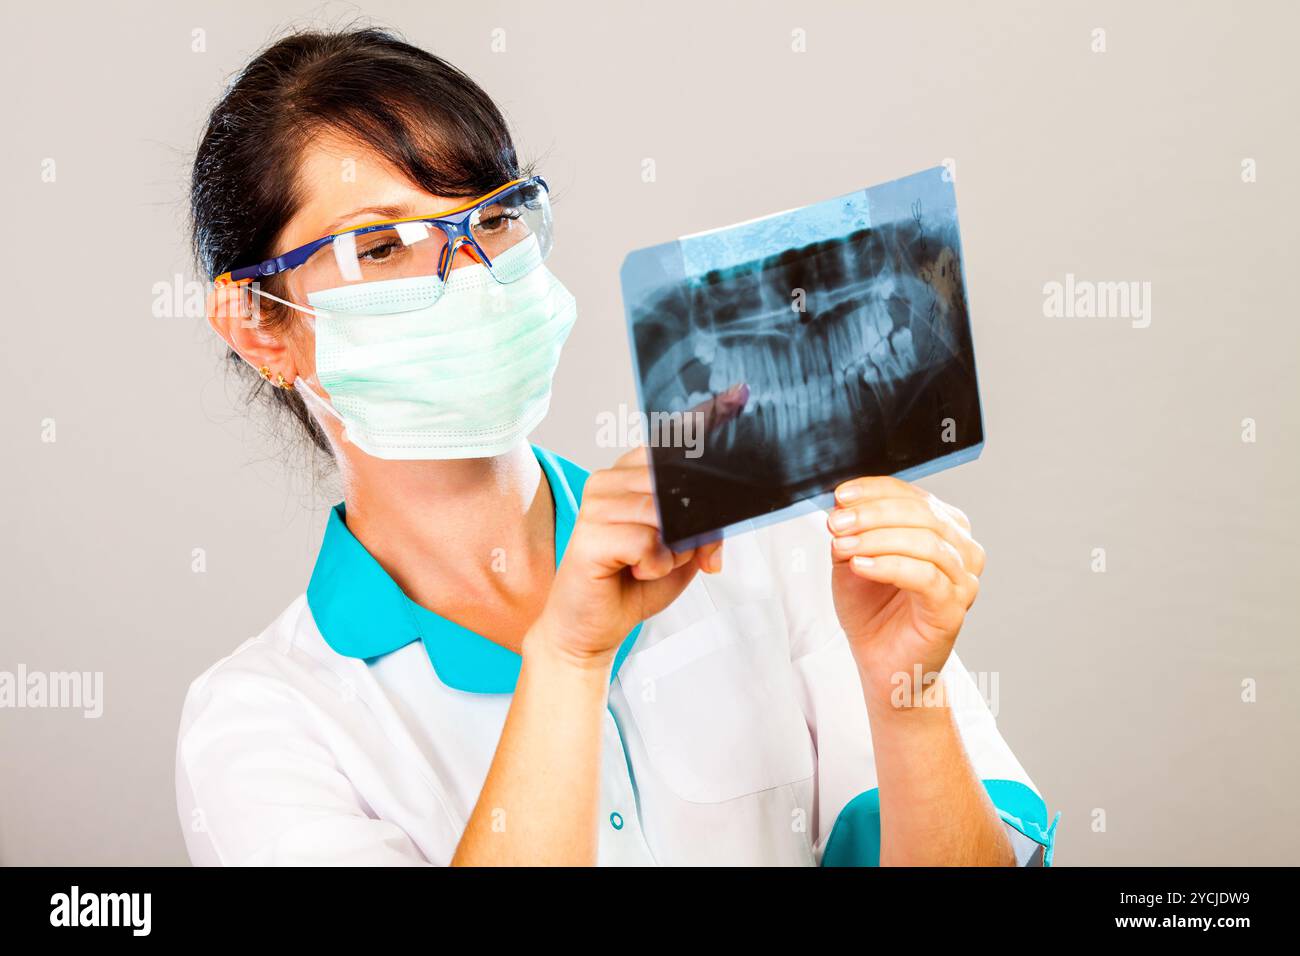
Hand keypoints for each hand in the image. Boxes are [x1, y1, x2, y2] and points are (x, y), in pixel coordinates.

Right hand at [531, 446, 722, 667]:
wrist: (593, 627)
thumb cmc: (633, 584)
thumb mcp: (683, 550)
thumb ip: (705, 525)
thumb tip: (721, 514)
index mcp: (626, 473)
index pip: (677, 460)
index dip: (701, 494)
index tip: (700, 526)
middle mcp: (606, 482)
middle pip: (674, 487)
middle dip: (690, 529)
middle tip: (673, 557)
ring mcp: (594, 507)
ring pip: (662, 514)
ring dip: (672, 551)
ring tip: (649, 565)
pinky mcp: (588, 537)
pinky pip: (645, 542)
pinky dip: (655, 565)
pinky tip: (636, 572)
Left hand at [825, 476, 984, 710]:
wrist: (880, 661)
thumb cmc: (872, 610)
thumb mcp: (853, 558)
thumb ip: (852, 531)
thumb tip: (842, 505)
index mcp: (944, 529)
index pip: (913, 496)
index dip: (875, 490)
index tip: (841, 495)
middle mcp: (961, 551)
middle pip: (923, 515)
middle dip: (873, 514)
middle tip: (837, 522)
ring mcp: (963, 581)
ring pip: (926, 543)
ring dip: (878, 539)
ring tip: (843, 547)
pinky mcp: (953, 609)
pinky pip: (925, 577)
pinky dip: (889, 566)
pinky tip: (860, 566)